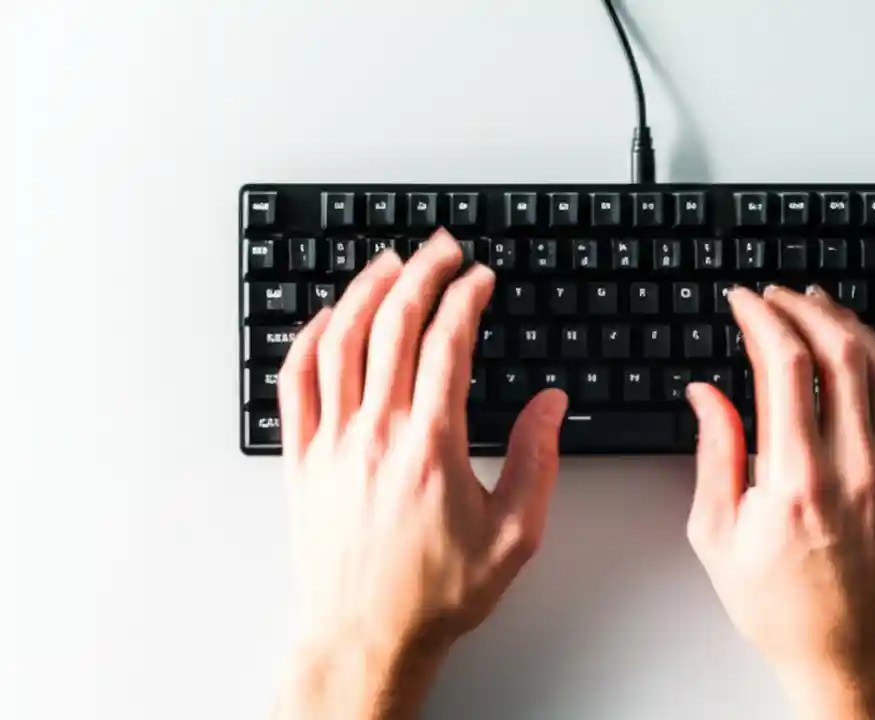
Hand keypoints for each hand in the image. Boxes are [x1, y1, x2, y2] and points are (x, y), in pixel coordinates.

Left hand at [272, 231, 567, 719]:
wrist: (367, 636)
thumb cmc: (435, 593)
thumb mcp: (514, 534)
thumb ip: (537, 461)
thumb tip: (550, 405)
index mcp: (431, 446)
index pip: (448, 344)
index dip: (466, 298)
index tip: (479, 279)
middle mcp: (376, 434)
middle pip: (393, 326)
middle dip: (421, 274)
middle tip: (440, 249)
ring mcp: (332, 443)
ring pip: (341, 342)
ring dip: (366, 292)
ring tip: (389, 264)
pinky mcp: (302, 459)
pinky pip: (296, 382)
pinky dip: (310, 339)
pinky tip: (328, 318)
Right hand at [685, 285, 874, 719]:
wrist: (850, 653)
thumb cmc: (781, 605)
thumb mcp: (718, 536)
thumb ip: (713, 454)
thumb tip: (706, 393)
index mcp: (795, 479)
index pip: (784, 365)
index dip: (761, 318)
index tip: (744, 301)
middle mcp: (854, 468)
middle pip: (840, 352)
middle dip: (803, 307)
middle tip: (778, 296)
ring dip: (850, 326)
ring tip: (820, 307)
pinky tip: (874, 353)